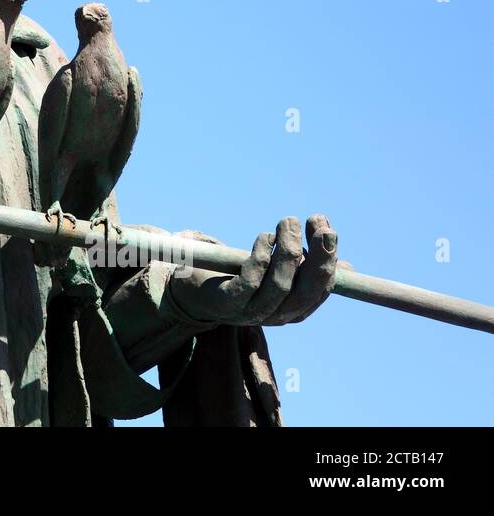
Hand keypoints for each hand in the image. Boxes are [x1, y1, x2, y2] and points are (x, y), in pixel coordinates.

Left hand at [169, 215, 337, 325]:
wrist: (189, 291)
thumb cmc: (236, 276)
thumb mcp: (274, 272)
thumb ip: (305, 269)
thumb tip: (347, 267)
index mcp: (293, 308)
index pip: (321, 287)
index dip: (329, 256)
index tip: (326, 225)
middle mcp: (277, 314)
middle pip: (308, 290)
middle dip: (320, 255)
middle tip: (319, 222)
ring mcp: (252, 312)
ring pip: (281, 285)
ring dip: (289, 250)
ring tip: (287, 222)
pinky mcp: (227, 303)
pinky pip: (250, 282)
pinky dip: (262, 257)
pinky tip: (264, 237)